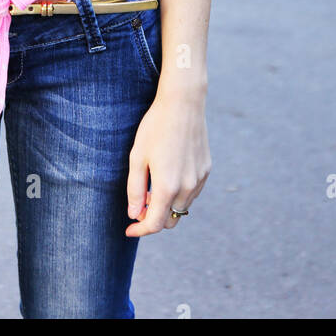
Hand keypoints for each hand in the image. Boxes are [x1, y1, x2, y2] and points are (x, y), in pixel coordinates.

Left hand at [125, 92, 210, 235]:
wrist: (183, 104)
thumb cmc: (155, 128)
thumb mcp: (137, 157)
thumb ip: (135, 190)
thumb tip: (134, 215)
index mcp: (167, 187)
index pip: (155, 224)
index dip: (140, 230)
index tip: (129, 230)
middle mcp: (187, 188)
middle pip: (170, 220)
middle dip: (154, 218)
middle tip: (140, 203)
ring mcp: (199, 179)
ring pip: (182, 206)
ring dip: (167, 205)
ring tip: (153, 184)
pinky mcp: (206, 170)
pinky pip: (192, 192)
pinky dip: (179, 193)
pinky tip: (169, 174)